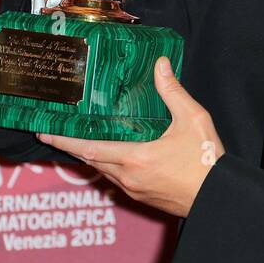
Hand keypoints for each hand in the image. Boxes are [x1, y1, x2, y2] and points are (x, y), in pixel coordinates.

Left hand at [35, 56, 224, 217]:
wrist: (219, 196)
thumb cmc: (207, 161)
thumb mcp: (193, 119)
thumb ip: (173, 92)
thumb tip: (160, 65)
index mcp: (135, 158)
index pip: (89, 148)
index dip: (64, 140)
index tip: (43, 133)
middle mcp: (129, 177)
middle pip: (91, 160)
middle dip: (72, 146)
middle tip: (55, 133)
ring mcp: (135, 189)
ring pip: (103, 171)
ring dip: (91, 156)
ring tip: (82, 140)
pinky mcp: (144, 196)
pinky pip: (117, 179)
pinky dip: (108, 165)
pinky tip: (114, 155)